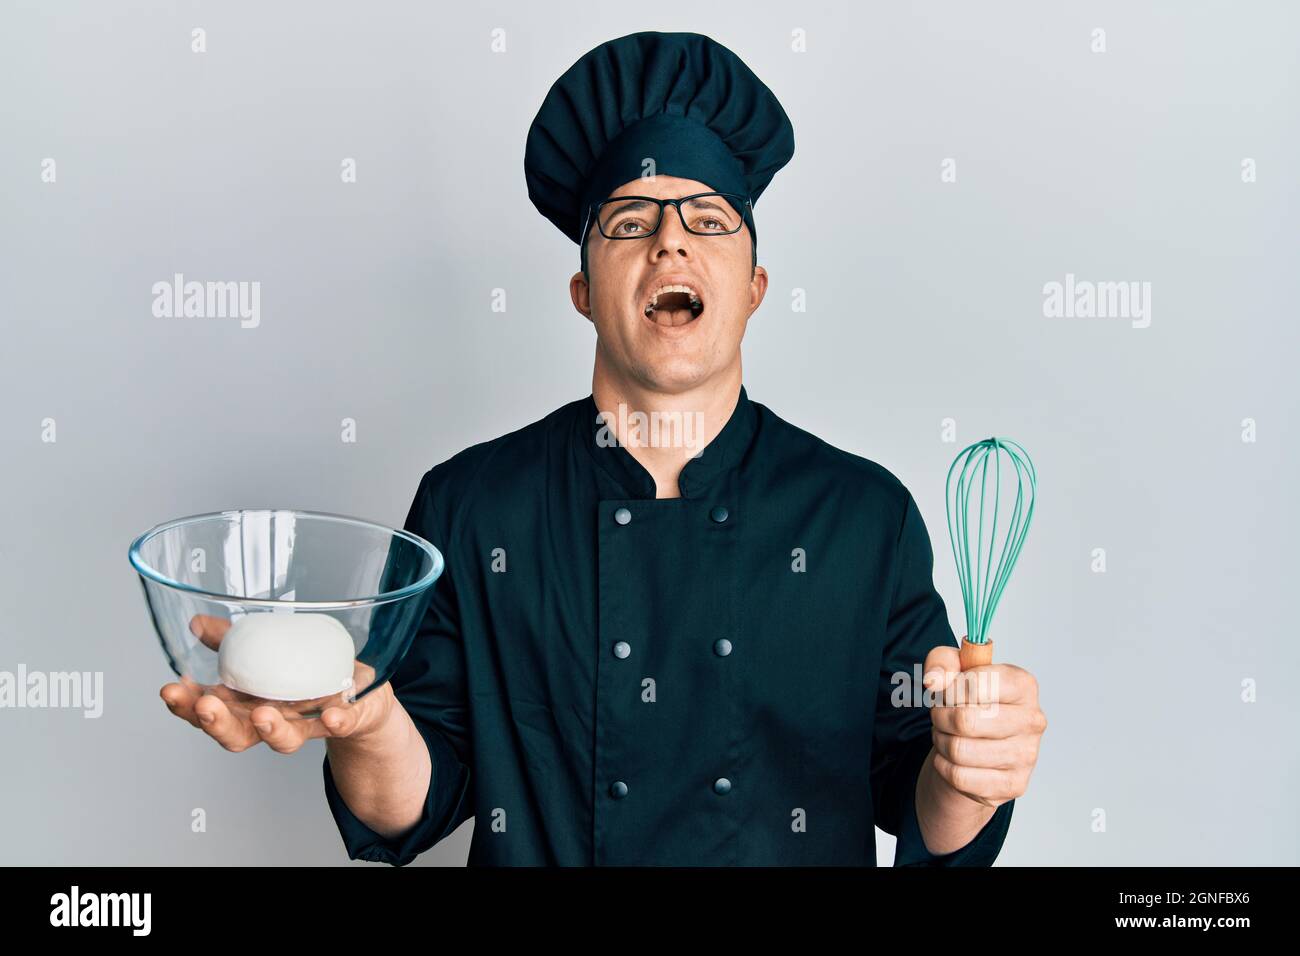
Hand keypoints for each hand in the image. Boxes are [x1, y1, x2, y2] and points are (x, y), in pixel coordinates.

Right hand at [160, 613, 391, 753]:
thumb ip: (231, 639)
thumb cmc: (304, 674)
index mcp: (247, 704)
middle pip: (237, 735)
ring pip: (284, 738)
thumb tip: (197, 622)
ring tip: (262, 715)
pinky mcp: (345, 720)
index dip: (186, 706)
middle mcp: (272, 721)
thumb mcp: (267, 651)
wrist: (361, 696)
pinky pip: (340, 725)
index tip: (169, 690)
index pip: (208, 712)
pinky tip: (333, 716)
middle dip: (218, 723)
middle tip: (205, 707)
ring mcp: (308, 724)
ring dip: (271, 729)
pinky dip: (336, 721)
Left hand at [921, 641, 1046, 808]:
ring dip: (941, 742)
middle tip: (940, 716)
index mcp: (1023, 685)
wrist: (978, 741)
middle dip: (940, 717)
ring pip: (959, 751)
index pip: (977, 684)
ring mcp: (1026, 755)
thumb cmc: (969, 701)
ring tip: (946, 735)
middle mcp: (1032, 720)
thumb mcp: (953, 669)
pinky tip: (952, 757)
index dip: (949, 689)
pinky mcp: (1014, 784)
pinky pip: (960, 776)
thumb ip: (941, 662)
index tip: (946, 692)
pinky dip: (944, 766)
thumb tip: (934, 681)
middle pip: (965, 721)